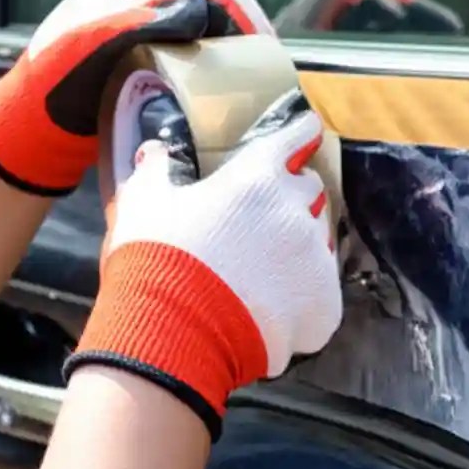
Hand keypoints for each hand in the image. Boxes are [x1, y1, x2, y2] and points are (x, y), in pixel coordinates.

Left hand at [0, 0, 273, 194]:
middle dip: (247, 26)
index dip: (245, 8)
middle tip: (271, 64)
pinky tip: (233, 83)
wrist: (31, 123)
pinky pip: (198, 42)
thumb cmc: (57, 83)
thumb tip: (197, 10)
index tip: (266, 45)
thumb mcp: (94, 43)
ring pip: (210, 20)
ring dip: (237, 44)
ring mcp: (147, 16)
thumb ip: (141, 19)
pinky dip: (221, 59)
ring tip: (260, 75)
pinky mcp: (150, 45)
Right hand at [64, 95, 341, 437]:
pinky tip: (272, 308)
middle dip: (291, 197)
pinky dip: (303, 295)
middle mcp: (296, 210)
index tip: (306, 133)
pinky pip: (322, 290)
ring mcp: (316, 257)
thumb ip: (155, 172)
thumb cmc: (156, 261)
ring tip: (263, 272)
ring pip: (318, 240)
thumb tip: (155, 152)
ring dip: (298, 247)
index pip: (297, 137)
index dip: (301, 134)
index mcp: (258, 177)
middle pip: (310, 189)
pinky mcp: (326, 303)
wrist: (175, 335)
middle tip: (260, 220)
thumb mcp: (142, 206)